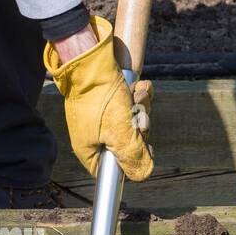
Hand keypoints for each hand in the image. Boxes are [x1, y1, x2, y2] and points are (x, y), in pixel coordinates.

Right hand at [45, 15, 153, 181]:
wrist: (91, 60)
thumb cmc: (99, 97)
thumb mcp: (119, 132)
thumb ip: (133, 157)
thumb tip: (144, 174)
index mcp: (91, 151)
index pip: (115, 170)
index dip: (133, 161)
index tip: (144, 146)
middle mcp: (97, 136)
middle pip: (130, 144)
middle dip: (139, 127)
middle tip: (135, 117)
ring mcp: (105, 117)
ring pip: (134, 122)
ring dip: (141, 108)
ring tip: (132, 96)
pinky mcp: (113, 100)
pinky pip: (133, 104)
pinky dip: (138, 95)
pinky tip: (134, 88)